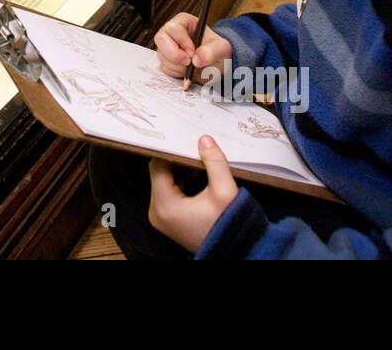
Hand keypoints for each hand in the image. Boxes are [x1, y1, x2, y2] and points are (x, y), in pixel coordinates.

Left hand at [148, 137, 238, 251]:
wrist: (234, 251)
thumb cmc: (229, 225)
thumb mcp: (225, 191)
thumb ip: (215, 162)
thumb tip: (204, 140)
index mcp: (165, 205)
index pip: (158, 166)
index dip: (171, 151)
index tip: (185, 141)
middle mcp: (157, 212)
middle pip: (159, 172)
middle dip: (178, 160)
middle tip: (195, 149)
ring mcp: (161, 216)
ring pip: (164, 180)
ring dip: (180, 169)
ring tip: (200, 162)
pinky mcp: (168, 218)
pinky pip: (169, 191)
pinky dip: (181, 180)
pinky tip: (198, 174)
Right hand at [154, 12, 230, 83]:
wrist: (217, 66)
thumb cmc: (218, 52)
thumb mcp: (222, 49)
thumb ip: (213, 51)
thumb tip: (197, 58)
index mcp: (185, 22)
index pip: (174, 27)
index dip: (181, 41)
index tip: (192, 52)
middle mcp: (173, 33)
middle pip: (161, 39)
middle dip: (174, 54)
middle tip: (188, 62)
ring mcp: (167, 47)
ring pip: (162, 55)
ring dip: (178, 66)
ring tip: (193, 66)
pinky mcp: (166, 60)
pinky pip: (165, 68)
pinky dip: (176, 73)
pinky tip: (187, 70)